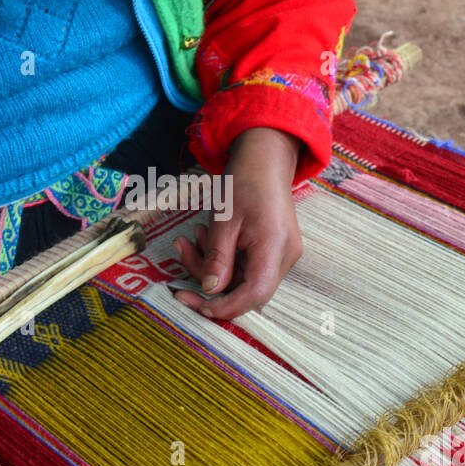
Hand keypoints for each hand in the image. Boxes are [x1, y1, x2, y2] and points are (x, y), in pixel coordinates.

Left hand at [172, 126, 302, 319]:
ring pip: (242, 278)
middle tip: (180, 262)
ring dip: (211, 265)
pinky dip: (223, 258)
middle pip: (246, 288)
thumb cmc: (245, 181)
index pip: (255, 293)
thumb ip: (217, 258)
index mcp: (275, 246)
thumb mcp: (223, 219)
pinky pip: (245, 266)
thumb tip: (209, 289)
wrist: (266, 159)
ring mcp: (281, 254)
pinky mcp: (273, 251)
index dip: (226, 307)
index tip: (198, 305)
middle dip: (210, 281)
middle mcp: (285, 256)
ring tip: (189, 238)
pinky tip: (205, 236)